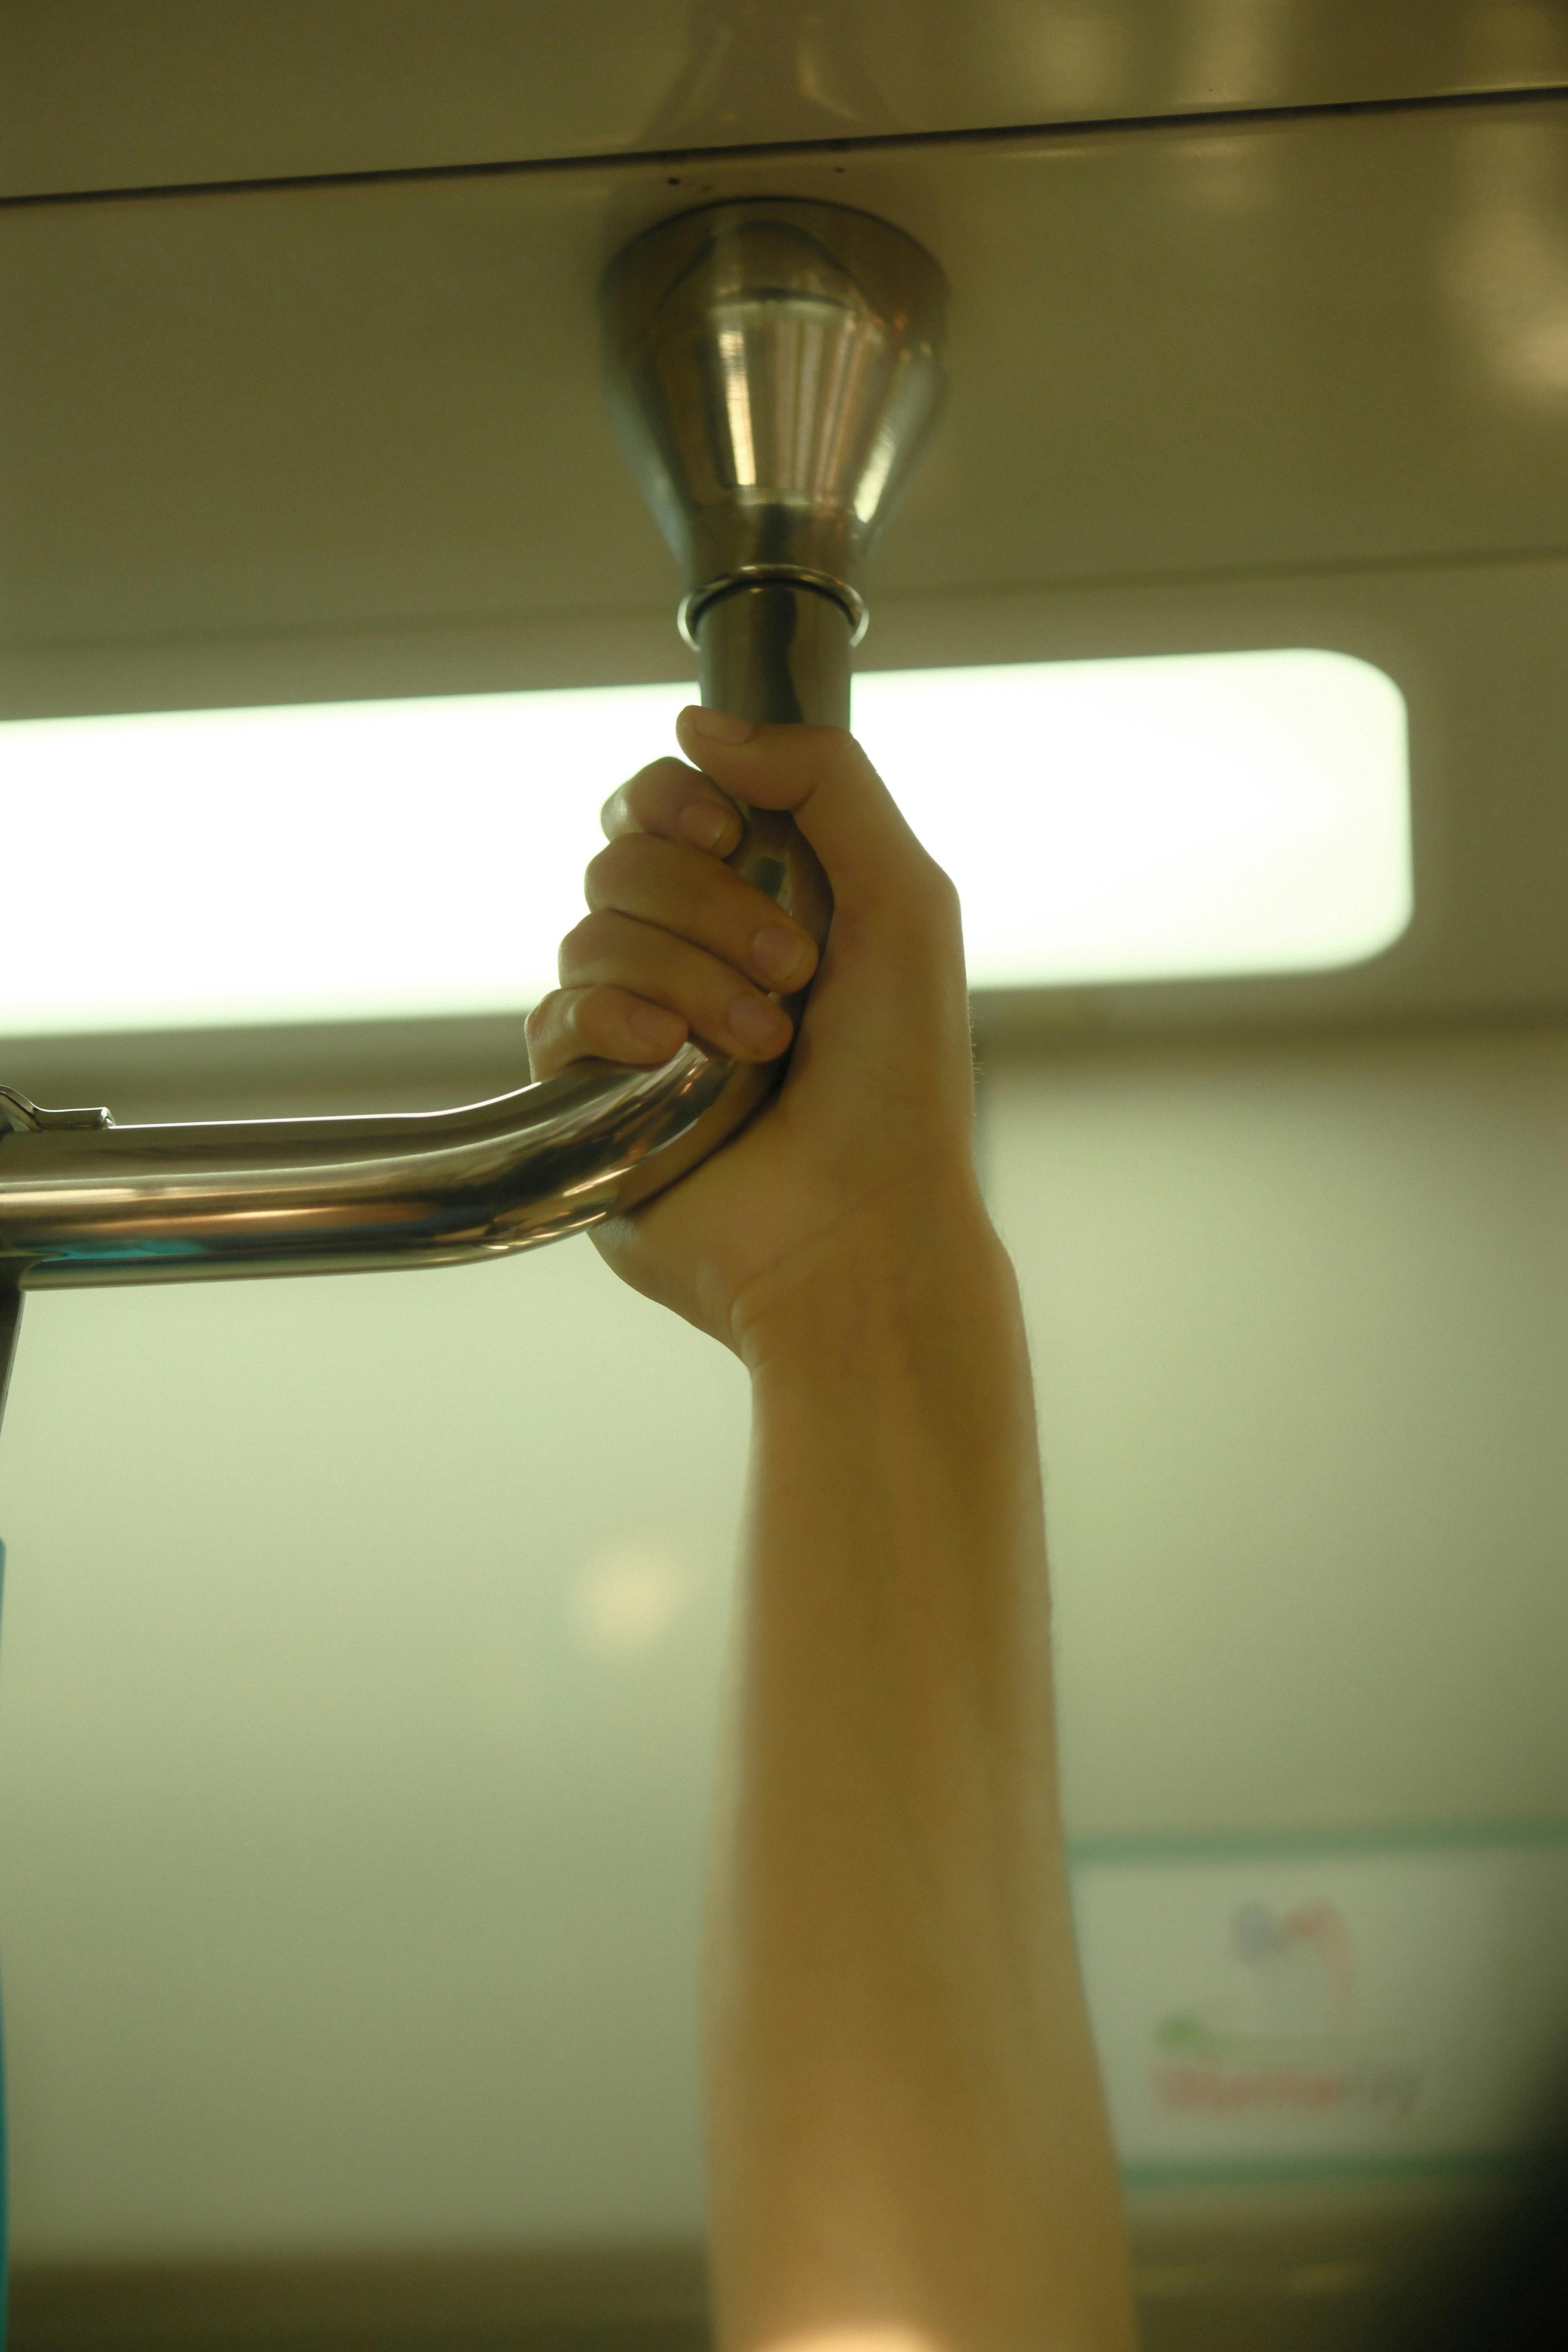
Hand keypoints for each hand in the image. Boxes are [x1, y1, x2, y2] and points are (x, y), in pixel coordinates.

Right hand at [525, 707, 984, 1355]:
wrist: (863, 1227)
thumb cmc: (902, 1082)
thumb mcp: (903, 897)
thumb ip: (821, 780)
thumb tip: (694, 722)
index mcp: (757, 902)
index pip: (663, 802)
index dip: (674, 797)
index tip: (727, 830)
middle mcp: (689, 958)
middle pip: (620, 859)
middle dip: (707, 906)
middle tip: (792, 975)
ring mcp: (634, 1031)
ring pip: (589, 936)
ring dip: (683, 977)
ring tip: (759, 1046)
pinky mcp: (588, 1104)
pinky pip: (555, 1020)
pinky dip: (615, 1026)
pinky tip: (668, 1062)